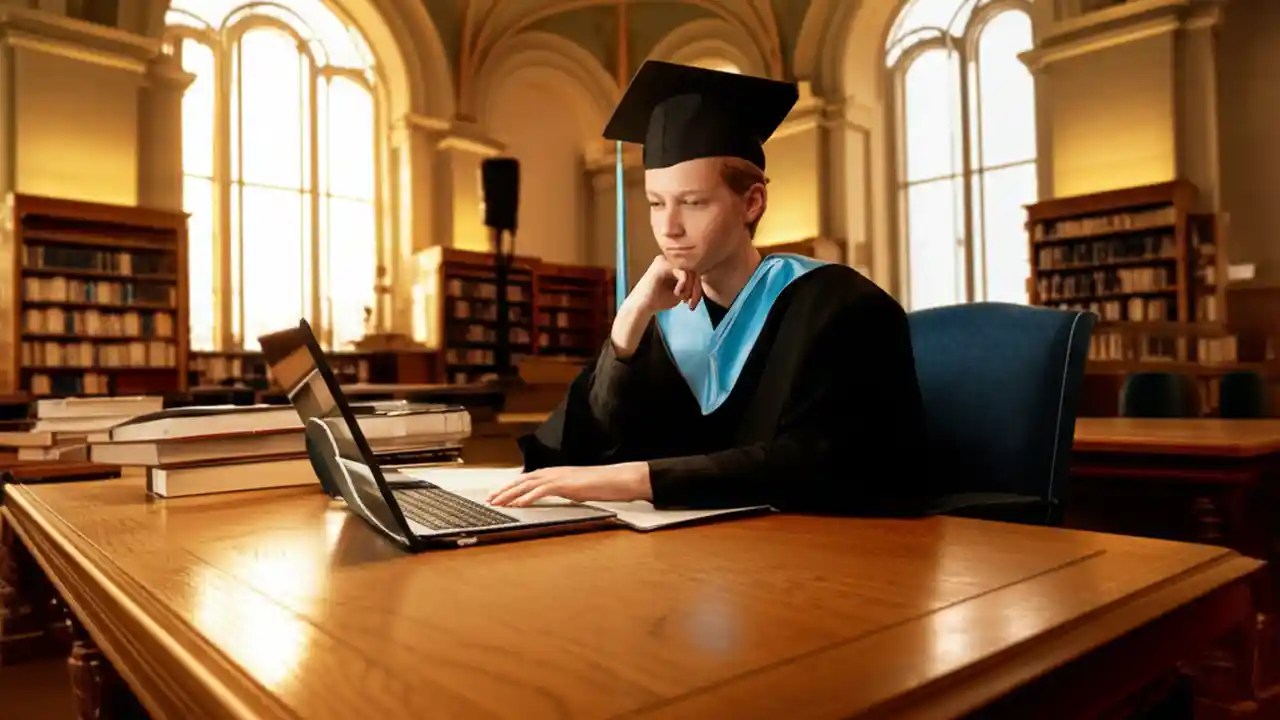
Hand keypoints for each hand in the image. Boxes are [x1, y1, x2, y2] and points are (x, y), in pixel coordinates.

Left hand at [487, 462, 652, 506]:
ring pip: (528, 485)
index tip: (497, 495)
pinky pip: (542, 491)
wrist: (618, 479)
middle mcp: (553, 472)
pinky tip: (519, 505)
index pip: (527, 479)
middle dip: (504, 490)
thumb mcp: (577, 490)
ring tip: (497, 503)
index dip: (510, 487)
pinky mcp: (566, 484)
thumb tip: (554, 500)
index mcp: (555, 473)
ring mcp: (559, 477)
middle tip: (489, 500)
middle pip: (522, 481)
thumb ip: (563, 492)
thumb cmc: (601, 485)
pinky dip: (528, 498)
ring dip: (510, 494)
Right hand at [630, 255, 701, 314]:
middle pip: (694, 269)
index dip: (697, 288)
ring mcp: (665, 260)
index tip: (693, 304)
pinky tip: (676, 293)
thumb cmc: (659, 301)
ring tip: (683, 299)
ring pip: (690, 270)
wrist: (642, 307)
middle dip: (696, 289)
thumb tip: (702, 281)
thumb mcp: (681, 292)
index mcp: (673, 265)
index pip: (694, 271)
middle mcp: (669, 260)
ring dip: (690, 288)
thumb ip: (691, 285)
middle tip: (692, 304)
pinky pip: (682, 271)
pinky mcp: (662, 265)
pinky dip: (683, 284)